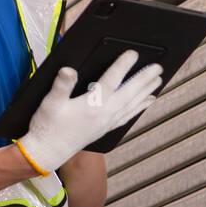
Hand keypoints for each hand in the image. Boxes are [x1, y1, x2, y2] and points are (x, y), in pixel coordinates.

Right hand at [16, 49, 161, 173]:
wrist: (47, 153)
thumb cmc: (47, 127)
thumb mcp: (50, 103)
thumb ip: (61, 85)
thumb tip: (68, 69)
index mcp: (91, 106)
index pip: (111, 81)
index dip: (123, 66)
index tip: (133, 53)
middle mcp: (104, 114)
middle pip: (129, 93)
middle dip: (144, 79)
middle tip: (158, 67)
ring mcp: (106, 123)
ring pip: (132, 105)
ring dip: (146, 92)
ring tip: (157, 81)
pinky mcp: (105, 129)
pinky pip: (127, 116)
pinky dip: (139, 108)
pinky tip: (146, 102)